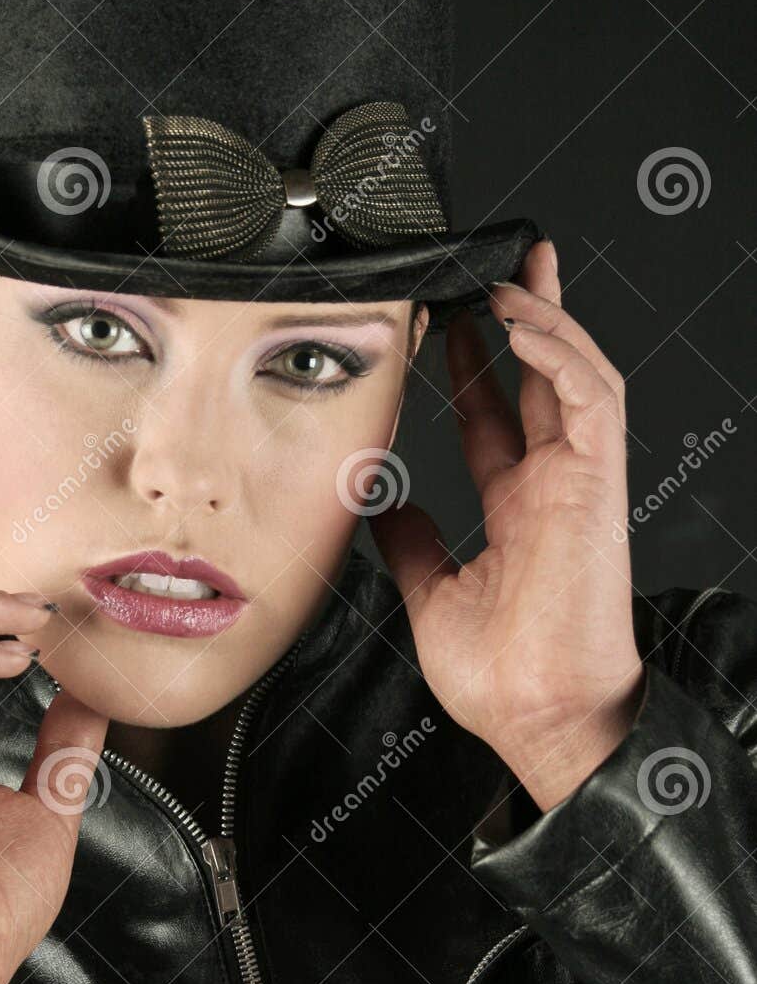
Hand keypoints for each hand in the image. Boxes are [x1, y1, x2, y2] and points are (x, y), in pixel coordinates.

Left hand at [370, 237, 644, 811]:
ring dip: (544, 320)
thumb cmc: (502, 677)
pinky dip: (559, 354)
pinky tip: (523, 324)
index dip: (475, 366)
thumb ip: (415, 545)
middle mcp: (552, 485)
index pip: (495, 416)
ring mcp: (578, 482)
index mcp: (519, 508)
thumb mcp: (434, 595)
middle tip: (495, 266)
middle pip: (542, 379)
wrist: (541, 717)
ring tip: (508, 278)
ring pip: (575, 374)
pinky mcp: (597, 484)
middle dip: (524, 317)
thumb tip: (386, 504)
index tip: (447, 324)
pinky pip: (591, 399)